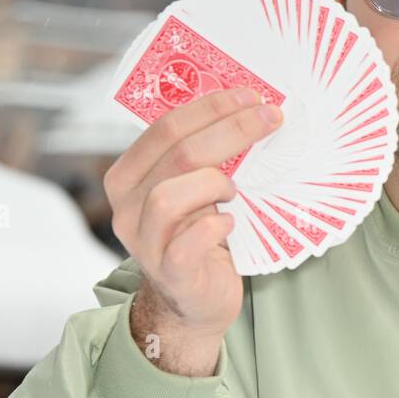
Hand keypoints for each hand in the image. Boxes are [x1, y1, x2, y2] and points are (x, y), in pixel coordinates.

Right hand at [103, 88, 282, 368]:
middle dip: (231, 129)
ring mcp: (144, 242)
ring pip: (169, 197)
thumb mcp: (195, 189)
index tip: (251, 96)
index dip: (210, 107)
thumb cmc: (199, 234)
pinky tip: (231, 223)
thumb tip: (249, 109)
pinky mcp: (170, 273)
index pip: (165, 127)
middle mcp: (128, 206)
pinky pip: (185, 244)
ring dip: (213, 183)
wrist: (194, 300)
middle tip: (271, 118)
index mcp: (130, 175)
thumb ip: (203, 156)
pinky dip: (214, 227)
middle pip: (178, 154)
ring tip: (234, 189)